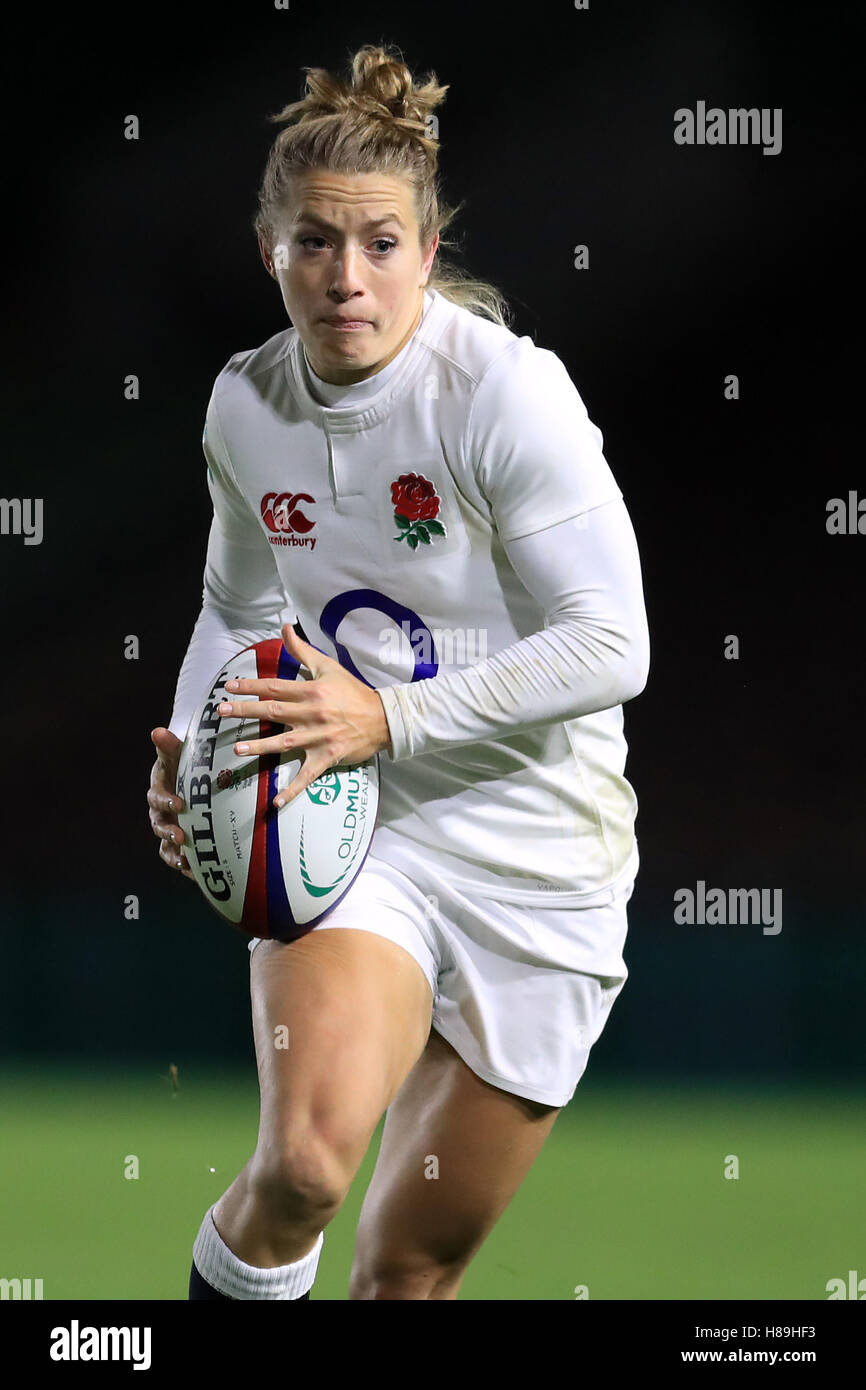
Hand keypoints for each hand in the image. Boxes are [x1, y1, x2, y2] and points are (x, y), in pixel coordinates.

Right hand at [147, 727, 195, 877]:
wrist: (193, 784)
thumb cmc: (184, 767)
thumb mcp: (178, 756)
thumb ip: (169, 747)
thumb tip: (157, 730)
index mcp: (159, 791)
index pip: (157, 797)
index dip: (165, 801)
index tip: (179, 804)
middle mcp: (159, 813)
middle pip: (158, 825)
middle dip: (168, 831)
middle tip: (181, 836)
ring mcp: (168, 830)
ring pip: (165, 846)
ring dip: (174, 854)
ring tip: (185, 861)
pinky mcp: (178, 846)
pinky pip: (177, 859)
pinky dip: (185, 867)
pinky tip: (196, 874)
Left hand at [216, 623, 391, 807]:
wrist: (383, 718)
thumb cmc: (353, 691)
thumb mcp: (328, 667)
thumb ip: (303, 650)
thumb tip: (285, 627)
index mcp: (311, 691)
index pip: (275, 687)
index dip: (251, 686)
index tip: (229, 686)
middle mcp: (312, 714)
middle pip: (274, 711)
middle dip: (247, 711)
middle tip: (222, 711)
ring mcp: (319, 738)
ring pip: (285, 742)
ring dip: (261, 746)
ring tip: (238, 748)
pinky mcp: (328, 758)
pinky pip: (308, 776)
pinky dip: (293, 790)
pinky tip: (276, 802)